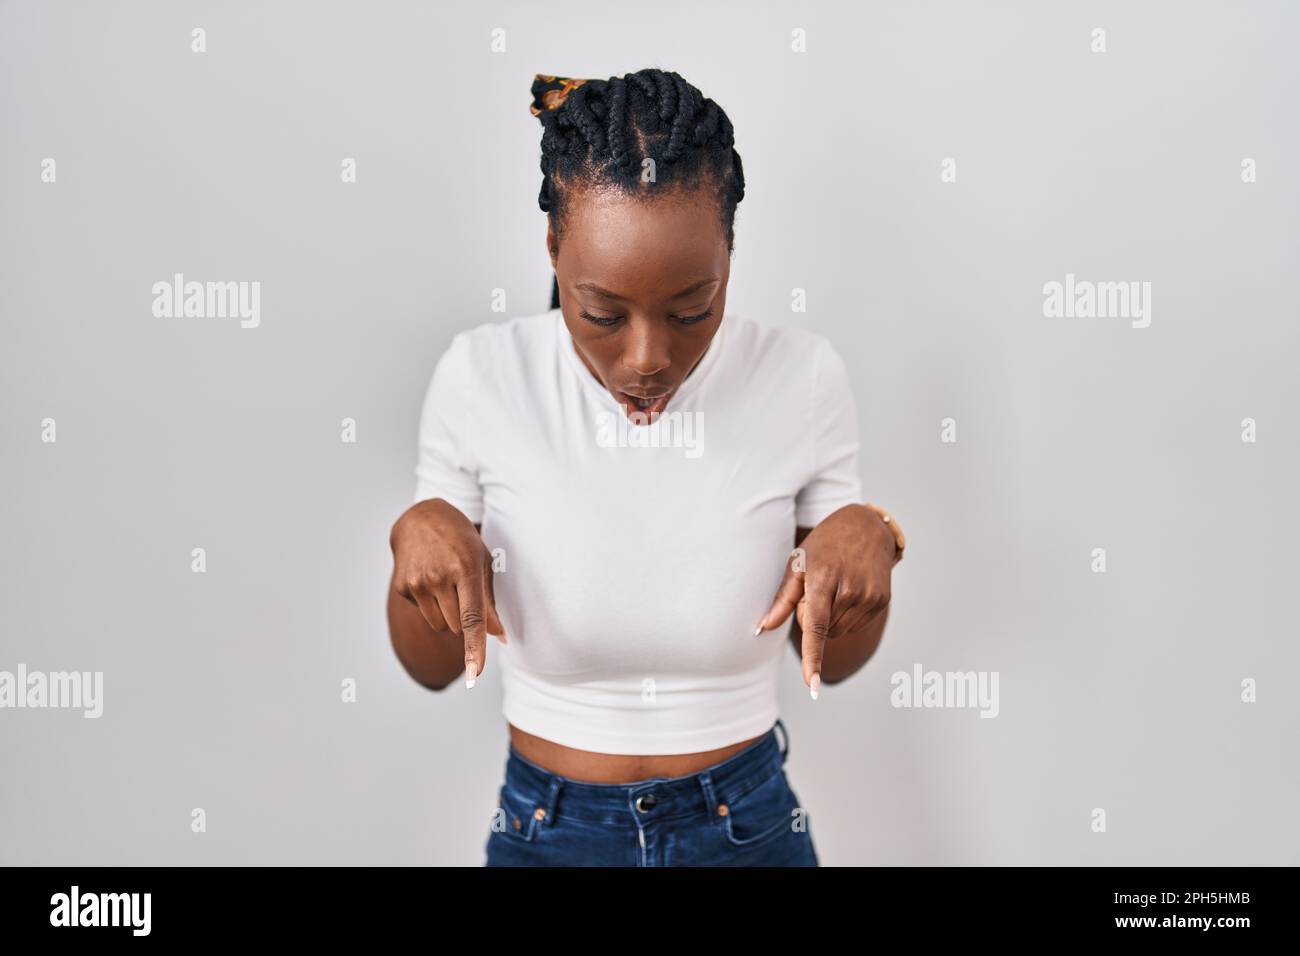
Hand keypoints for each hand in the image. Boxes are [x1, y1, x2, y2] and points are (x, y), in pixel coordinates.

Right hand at [390, 498, 504, 687]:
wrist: (421, 519)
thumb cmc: (461, 542)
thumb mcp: (482, 562)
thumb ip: (490, 602)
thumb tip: (500, 637)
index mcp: (466, 569)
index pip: (472, 618)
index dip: (475, 649)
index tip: (475, 674)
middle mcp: (439, 577)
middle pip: (457, 627)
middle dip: (464, 617)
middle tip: (463, 588)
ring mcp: (417, 583)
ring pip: (440, 625)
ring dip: (447, 614)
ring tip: (446, 583)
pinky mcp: (402, 587)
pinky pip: (424, 614)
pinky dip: (431, 605)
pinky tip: (430, 578)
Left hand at [755, 504, 895, 697]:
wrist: (867, 527)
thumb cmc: (824, 545)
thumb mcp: (798, 564)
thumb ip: (782, 599)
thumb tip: (761, 628)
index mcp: (825, 579)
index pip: (816, 626)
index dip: (813, 658)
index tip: (812, 685)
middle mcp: (850, 590)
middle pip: (822, 630)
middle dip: (813, 616)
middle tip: (817, 587)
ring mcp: (869, 597)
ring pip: (837, 631)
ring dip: (830, 618)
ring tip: (835, 585)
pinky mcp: (881, 602)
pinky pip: (854, 625)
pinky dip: (845, 615)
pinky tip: (849, 590)